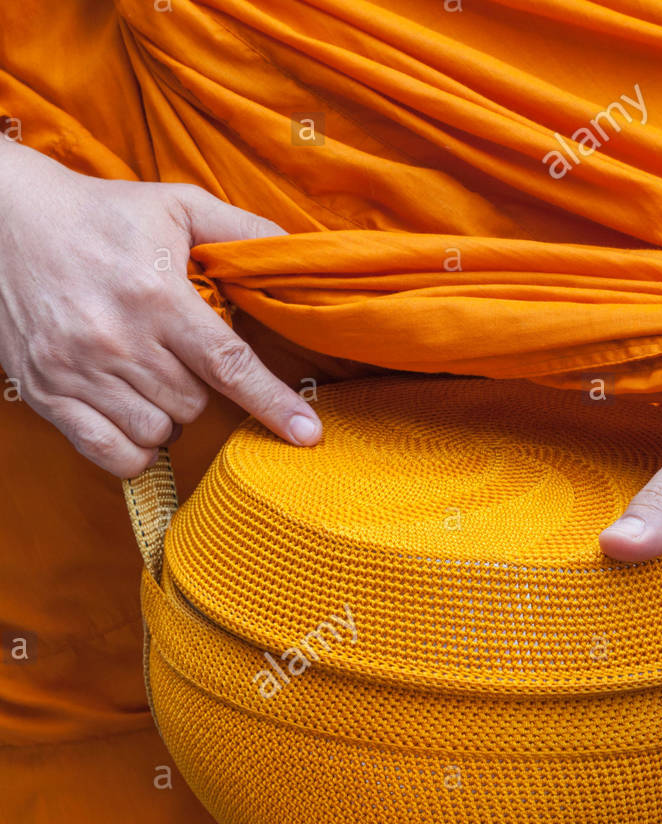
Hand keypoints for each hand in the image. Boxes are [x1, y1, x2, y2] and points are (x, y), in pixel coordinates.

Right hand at [0, 141, 321, 476]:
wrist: (4, 222)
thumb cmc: (101, 216)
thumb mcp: (174, 205)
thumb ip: (239, 231)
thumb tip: (295, 254)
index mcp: (154, 295)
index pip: (227, 364)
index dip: (272, 403)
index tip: (308, 434)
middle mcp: (116, 339)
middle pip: (194, 405)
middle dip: (199, 389)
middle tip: (177, 355)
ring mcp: (77, 372)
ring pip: (158, 433)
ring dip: (167, 417)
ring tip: (149, 377)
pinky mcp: (47, 394)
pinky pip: (111, 455)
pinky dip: (134, 449)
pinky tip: (132, 418)